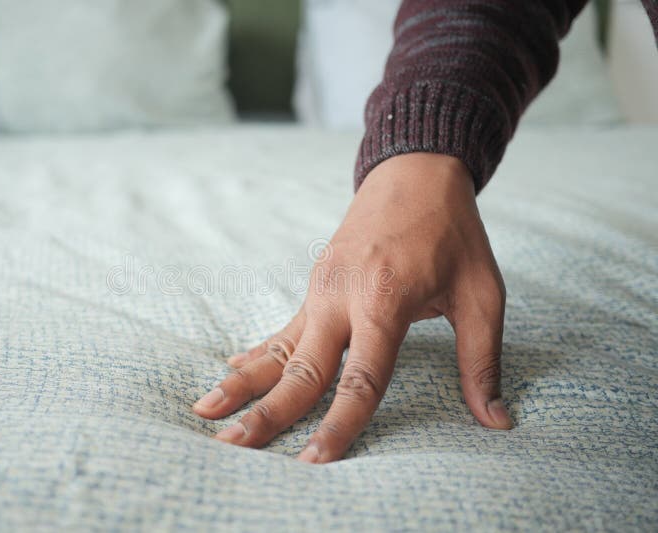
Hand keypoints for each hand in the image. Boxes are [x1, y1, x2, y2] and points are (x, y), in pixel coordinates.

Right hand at [192, 153, 512, 462]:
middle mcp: (342, 297)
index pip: (360, 378)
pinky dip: (256, 353)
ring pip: (279, 349)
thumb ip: (482, 360)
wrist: (414, 173)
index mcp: (385, 300)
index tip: (314, 461)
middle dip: (266, 412)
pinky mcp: (315, 285)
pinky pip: (282, 329)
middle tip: (233, 447)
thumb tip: (496, 420)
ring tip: (205, 410)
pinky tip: (230, 370)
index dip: (338, 424)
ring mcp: (321, 289)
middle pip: (301, 369)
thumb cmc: (453, 233)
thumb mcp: (482, 293)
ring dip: (242, 383)